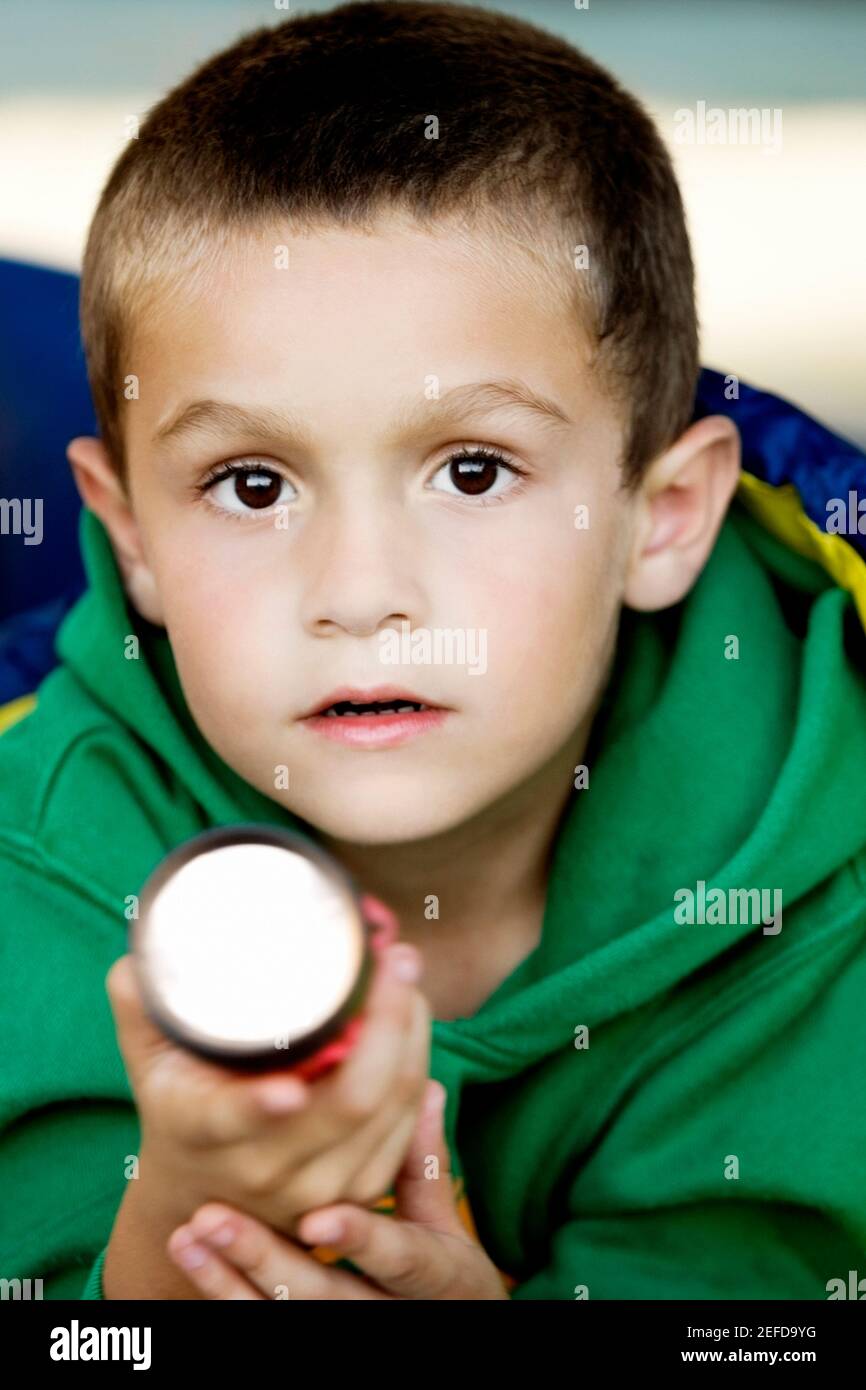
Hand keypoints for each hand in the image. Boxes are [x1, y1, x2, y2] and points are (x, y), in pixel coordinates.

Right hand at [106, 896, 431, 1236]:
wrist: (205, 1185)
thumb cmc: (180, 1099)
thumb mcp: (149, 1057)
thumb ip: (142, 1005)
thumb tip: (141, 957)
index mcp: (202, 1129)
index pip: (231, 1120)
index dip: (261, 1105)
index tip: (288, 1082)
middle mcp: (263, 1170)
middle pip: (349, 1102)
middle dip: (387, 1022)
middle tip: (398, 955)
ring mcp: (317, 1189)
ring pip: (389, 1108)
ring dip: (411, 1034)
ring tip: (406, 972)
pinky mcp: (359, 1191)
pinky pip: (406, 1125)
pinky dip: (417, 1065)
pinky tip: (413, 1018)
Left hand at [166, 1079, 509, 1298]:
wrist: (435, 1324)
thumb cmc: (436, 1265)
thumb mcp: (441, 1221)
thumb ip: (424, 1161)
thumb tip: (425, 1085)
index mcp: (437, 1278)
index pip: (402, 1261)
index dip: (360, 1242)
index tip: (316, 1219)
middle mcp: (386, 1313)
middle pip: (323, 1297)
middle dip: (267, 1259)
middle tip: (214, 1216)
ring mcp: (340, 1331)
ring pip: (280, 1313)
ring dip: (227, 1275)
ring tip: (189, 1231)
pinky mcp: (302, 1337)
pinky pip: (254, 1321)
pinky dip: (220, 1287)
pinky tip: (189, 1251)